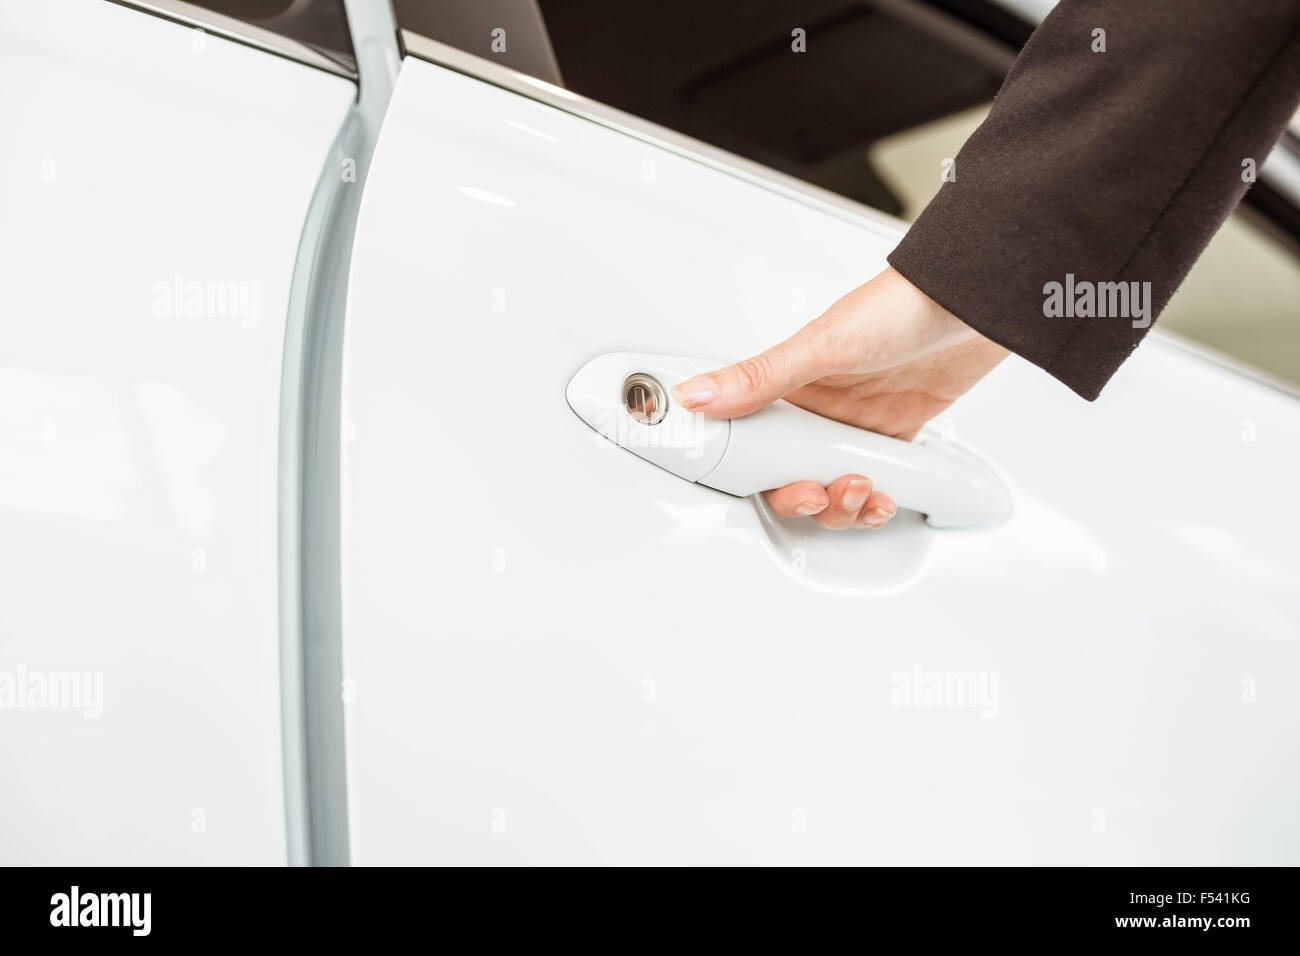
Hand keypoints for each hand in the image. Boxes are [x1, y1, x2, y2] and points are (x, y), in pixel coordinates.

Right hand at [670, 267, 1008, 528]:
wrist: (969, 306)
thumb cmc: (898, 309)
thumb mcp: (819, 347)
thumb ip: (757, 379)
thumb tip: (695, 393)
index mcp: (788, 386)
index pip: (751, 443)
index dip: (754, 475)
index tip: (766, 487)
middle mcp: (817, 410)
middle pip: (791, 478)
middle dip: (805, 499)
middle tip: (820, 494)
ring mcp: (855, 426)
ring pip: (832, 489)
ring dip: (844, 506)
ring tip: (861, 491)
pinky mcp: (893, 438)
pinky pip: (875, 484)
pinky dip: (877, 501)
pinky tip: (885, 496)